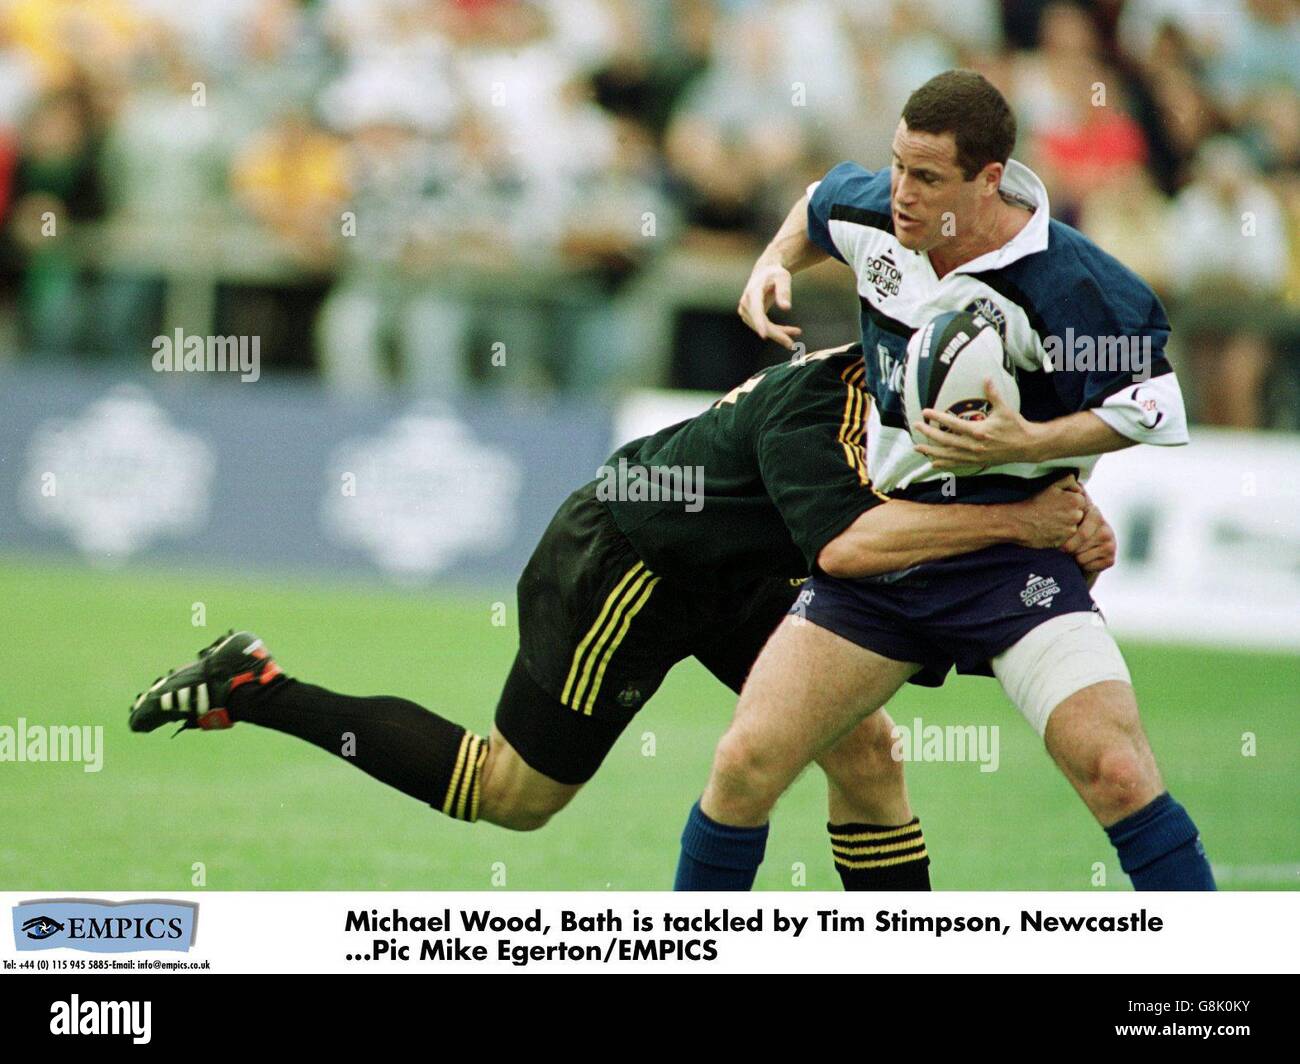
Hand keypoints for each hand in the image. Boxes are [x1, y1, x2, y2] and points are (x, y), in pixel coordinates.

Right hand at [737, 263, 802, 350]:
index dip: (760, 323)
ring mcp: (746, 311)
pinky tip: (791, 331)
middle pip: (761, 323)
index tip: (764, 336)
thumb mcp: (783, 278)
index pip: (756, 310)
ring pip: (763, 328)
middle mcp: (746, 303)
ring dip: (779, 333)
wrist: (765, 272)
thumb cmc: (775, 274)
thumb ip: (784, 291)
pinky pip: (764, 327)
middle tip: (791, 344)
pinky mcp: (750, 317)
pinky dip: (777, 331)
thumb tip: (786, 308)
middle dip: (776, 334)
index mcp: (752, 293)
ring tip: (797, 332)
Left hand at [913, 378, 1042, 468]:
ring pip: (948, 455)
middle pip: (946, 440)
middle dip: (929, 434)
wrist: (1027, 446)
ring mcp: (974, 456)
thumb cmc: (1016, 426)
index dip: (937, 418)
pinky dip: (944, 464)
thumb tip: (986, 377)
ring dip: (931, 451)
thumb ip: (994, 394)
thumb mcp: (1005, 409)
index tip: (925, 412)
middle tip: (916, 426)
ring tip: (917, 447)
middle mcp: (974, 446)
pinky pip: (957, 464)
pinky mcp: (977, 463)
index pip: (953, 424)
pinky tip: (933, 464)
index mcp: (979, 431)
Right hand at [1013, 476, 1084, 548]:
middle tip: (1053, 513)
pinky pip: (1065, 538)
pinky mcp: (1063, 541)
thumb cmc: (1034, 503)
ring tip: (1050, 522)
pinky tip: (1048, 529)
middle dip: (1069, 514)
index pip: (1080, 501)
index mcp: (1076, 501)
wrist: (1018, 522)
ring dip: (1064, 525)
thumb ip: (1069, 481)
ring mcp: (1070, 530)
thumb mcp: (1052, 485)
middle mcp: (1076, 516)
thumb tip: (1078, 486)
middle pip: (1078, 514)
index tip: (1057, 504)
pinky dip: (1059, 534)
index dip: (1068, 502)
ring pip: (1072, 526)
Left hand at [1062, 491, 1116, 575]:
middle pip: (1080, 544)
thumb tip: (1070, 476)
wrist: (1077, 552)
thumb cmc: (1066, 530)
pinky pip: (1091, 566)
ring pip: (1083, 557)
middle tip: (1061, 551)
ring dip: (1074, 558)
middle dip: (1068, 550)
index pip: (1080, 530)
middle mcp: (1106, 528)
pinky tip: (1081, 561)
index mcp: (1094, 514)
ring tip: (1071, 555)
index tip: (1057, 544)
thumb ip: (1067, 494)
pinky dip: (1082, 566)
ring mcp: (1110, 543)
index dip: (1067, 539)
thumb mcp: (1064, 512)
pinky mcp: (1111, 559)